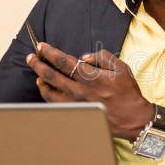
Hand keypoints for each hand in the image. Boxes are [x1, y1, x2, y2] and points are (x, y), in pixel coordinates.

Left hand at [26, 43, 153, 139]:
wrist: (133, 118)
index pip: (64, 62)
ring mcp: (77, 104)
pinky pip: (55, 104)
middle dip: (38, 64)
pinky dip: (48, 95)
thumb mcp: (121, 68)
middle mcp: (81, 91)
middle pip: (51, 76)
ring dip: (41, 81)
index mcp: (92, 77)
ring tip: (38, 74)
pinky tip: (47, 89)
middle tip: (31, 57)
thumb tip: (83, 57)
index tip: (41, 46)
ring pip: (49, 93)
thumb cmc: (128, 92)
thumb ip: (102, 57)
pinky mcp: (77, 112)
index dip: (50, 53)